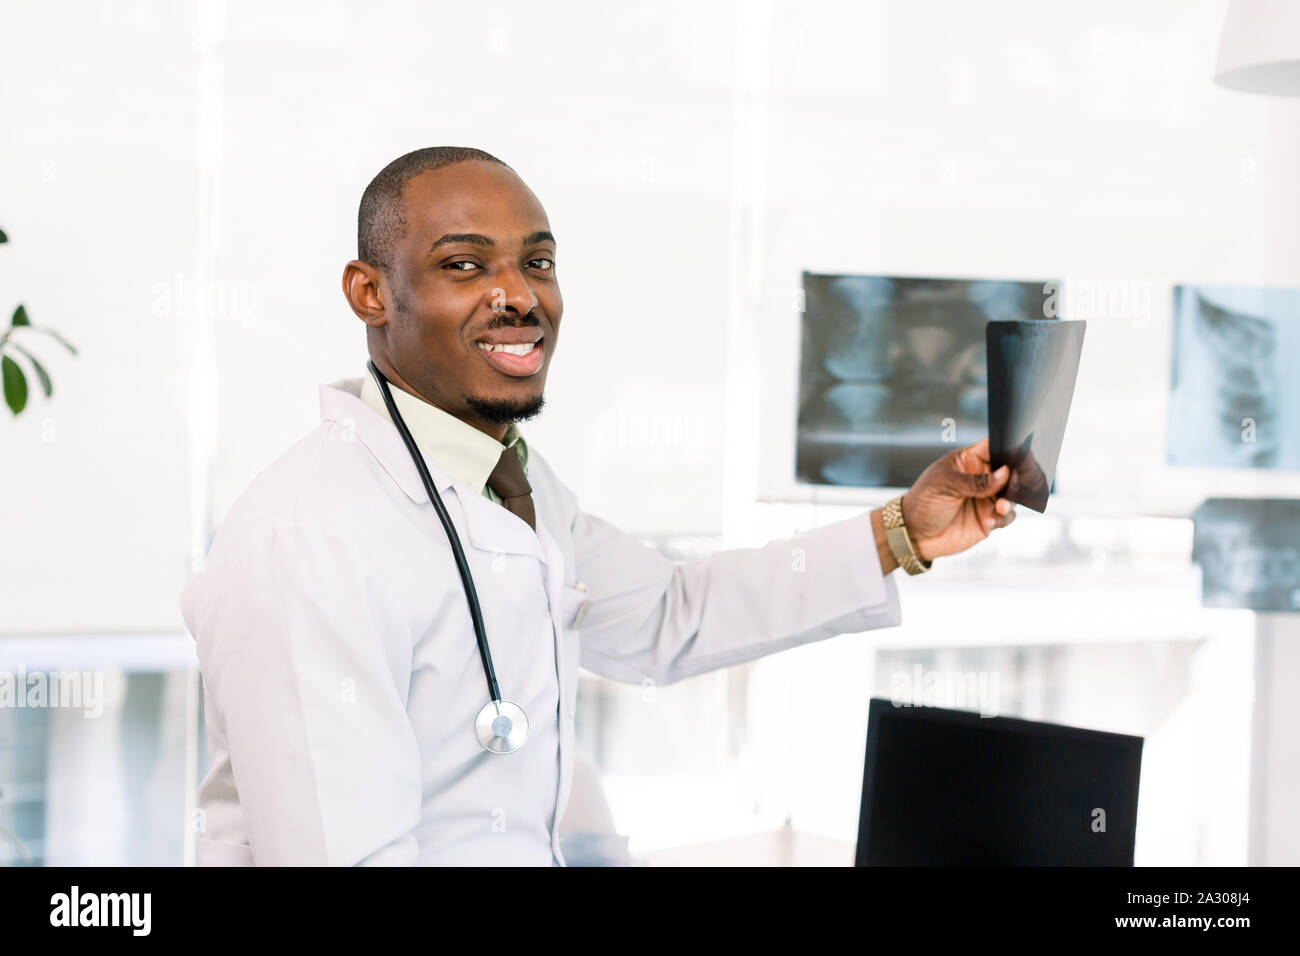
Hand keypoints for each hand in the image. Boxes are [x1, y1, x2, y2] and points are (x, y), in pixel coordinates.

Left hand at [902, 436, 1016, 561]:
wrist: (914, 535)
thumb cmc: (922, 502)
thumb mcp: (944, 485)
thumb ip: (975, 481)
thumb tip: (1005, 473)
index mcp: (969, 460)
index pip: (995, 447)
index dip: (1010, 448)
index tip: (1019, 455)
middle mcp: (982, 478)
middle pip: (1011, 471)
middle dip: (1018, 477)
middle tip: (1015, 485)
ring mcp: (987, 498)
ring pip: (1013, 495)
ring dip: (1011, 501)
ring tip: (999, 507)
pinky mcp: (989, 518)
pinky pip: (1007, 516)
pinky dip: (1003, 518)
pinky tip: (989, 522)